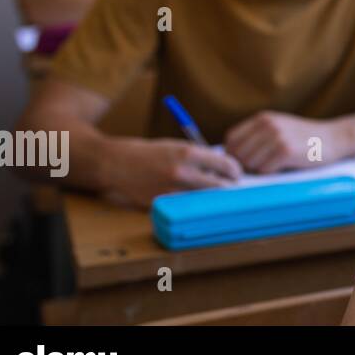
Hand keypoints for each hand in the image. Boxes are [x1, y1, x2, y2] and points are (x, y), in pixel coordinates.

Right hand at [104, 138, 241, 208]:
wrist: (117, 163)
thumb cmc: (150, 153)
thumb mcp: (178, 147)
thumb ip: (200, 157)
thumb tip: (223, 169)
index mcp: (187, 153)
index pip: (224, 165)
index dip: (234, 170)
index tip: (237, 173)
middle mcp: (181, 173)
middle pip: (218, 186)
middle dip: (227, 187)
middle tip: (230, 187)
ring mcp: (170, 191)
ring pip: (203, 199)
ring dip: (210, 197)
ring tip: (213, 194)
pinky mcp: (160, 204)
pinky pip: (184, 206)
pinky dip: (191, 204)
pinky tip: (192, 200)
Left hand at [223, 112, 343, 174]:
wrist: (335, 138)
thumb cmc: (305, 138)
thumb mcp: (279, 127)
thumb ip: (257, 136)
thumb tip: (229, 156)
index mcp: (263, 118)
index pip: (230, 139)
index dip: (234, 154)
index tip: (245, 162)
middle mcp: (268, 125)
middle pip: (237, 153)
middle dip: (244, 165)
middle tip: (260, 168)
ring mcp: (277, 137)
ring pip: (249, 163)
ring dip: (257, 170)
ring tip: (272, 167)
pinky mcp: (287, 151)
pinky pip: (264, 169)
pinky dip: (270, 173)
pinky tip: (283, 167)